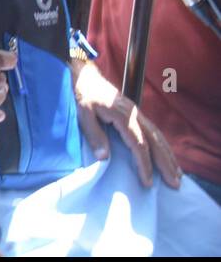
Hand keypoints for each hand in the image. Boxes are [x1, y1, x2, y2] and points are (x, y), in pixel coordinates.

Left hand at [72, 61, 181, 188]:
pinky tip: (167, 157)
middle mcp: (135, 116)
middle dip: (166, 164)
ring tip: (178, 175)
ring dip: (169, 156)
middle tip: (175, 184)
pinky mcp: (137, 115)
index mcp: (123, 117)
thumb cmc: (83, 97)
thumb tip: (105, 158)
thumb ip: (95, 136)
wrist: (87, 77)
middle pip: (156, 142)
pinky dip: (163, 146)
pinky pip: (154, 132)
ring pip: (158, 137)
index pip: (139, 144)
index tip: (148, 182)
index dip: (145, 164)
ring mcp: (138, 114)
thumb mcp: (83, 115)